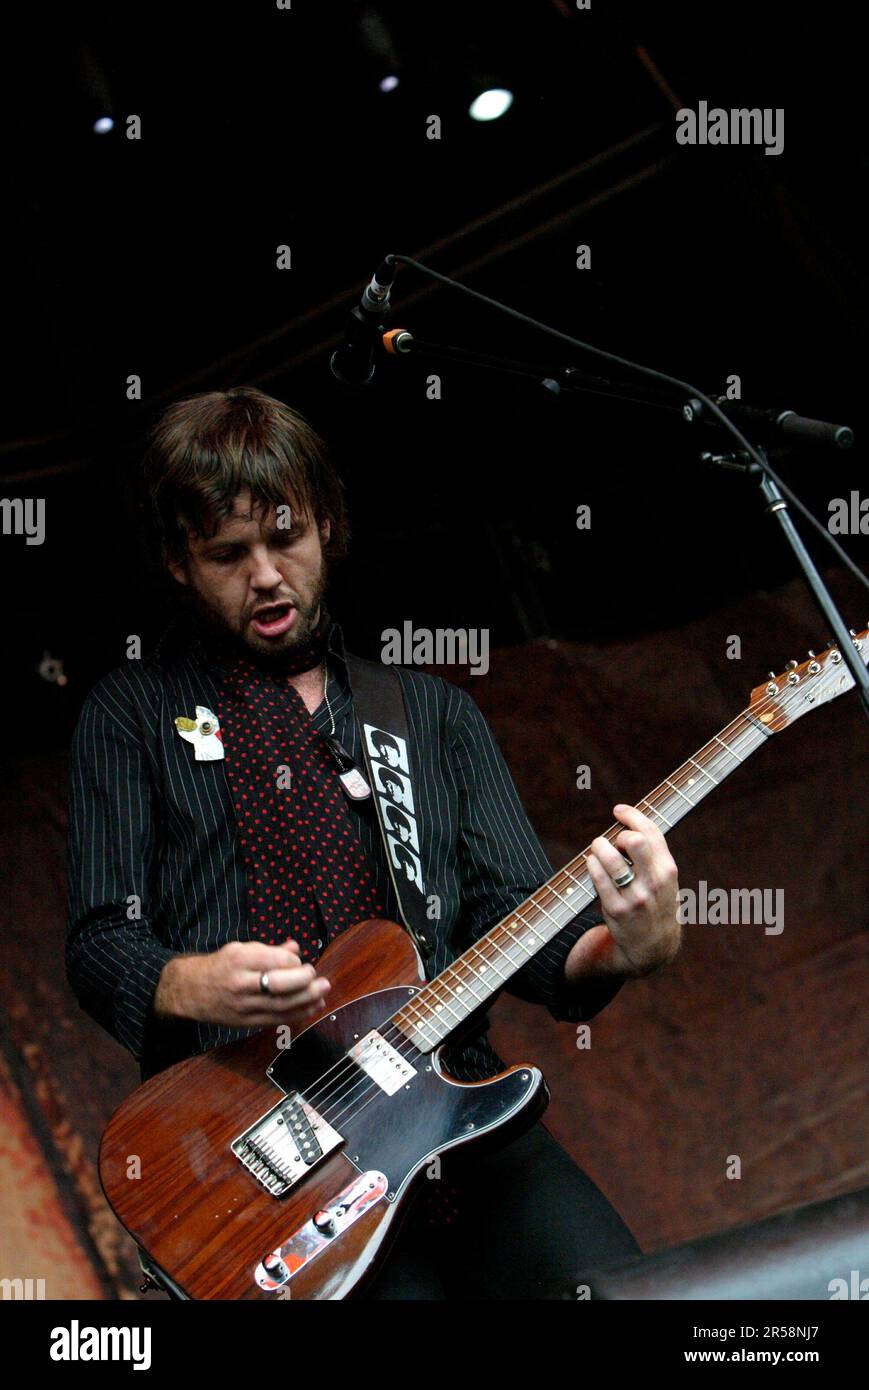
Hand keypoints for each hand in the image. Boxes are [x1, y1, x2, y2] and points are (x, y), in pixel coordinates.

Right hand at [154, 938, 330, 1028]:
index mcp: (239, 960)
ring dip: (307, 1000)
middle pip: (279, 985)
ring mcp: (243, 1006)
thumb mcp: (240, 949)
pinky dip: (297, 1014)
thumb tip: (295, 948)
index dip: (293, 962)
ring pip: (280, 1005)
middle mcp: (241, 983)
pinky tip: (311, 1008)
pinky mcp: (246, 1022)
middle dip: (305, 982)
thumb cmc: (220, 966)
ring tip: (323, 993)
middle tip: (321, 978)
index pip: (274, 961)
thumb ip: (270, 950)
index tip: (300, 962)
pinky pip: (275, 1019)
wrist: (190, 991)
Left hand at [584, 804, 681, 977]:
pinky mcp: (616, 909)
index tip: (618, 810)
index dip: (632, 815)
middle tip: (614, 842)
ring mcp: (635, 897)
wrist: (653, 947)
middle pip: (634, 840)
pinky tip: (593, 864)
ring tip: (599, 850)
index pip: (651, 832)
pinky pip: (597, 876)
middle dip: (618, 834)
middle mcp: (655, 882)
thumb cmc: (656, 903)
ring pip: (611, 857)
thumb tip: (628, 820)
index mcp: (668, 870)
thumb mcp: (666, 880)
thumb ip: (653, 853)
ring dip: (599, 847)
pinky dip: (592, 864)